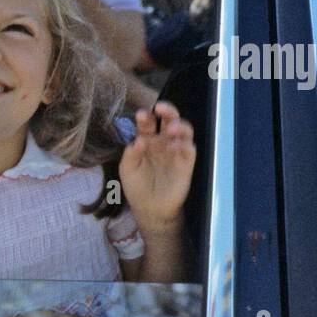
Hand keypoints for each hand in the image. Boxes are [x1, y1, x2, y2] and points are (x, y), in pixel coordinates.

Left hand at [119, 101, 195, 229]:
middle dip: (167, 111)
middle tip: (161, 107)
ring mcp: (176, 151)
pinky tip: (176, 145)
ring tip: (171, 128)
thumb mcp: (127, 170)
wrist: (149, 209)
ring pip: (184, 130)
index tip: (141, 115)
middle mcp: (163, 141)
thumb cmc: (136, 186)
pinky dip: (185, 145)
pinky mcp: (186, 163)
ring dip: (180, 125)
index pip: (147, 123)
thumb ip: (130, 154)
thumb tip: (139, 139)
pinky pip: (189, 150)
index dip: (145, 117)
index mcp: (146, 139)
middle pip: (169, 120)